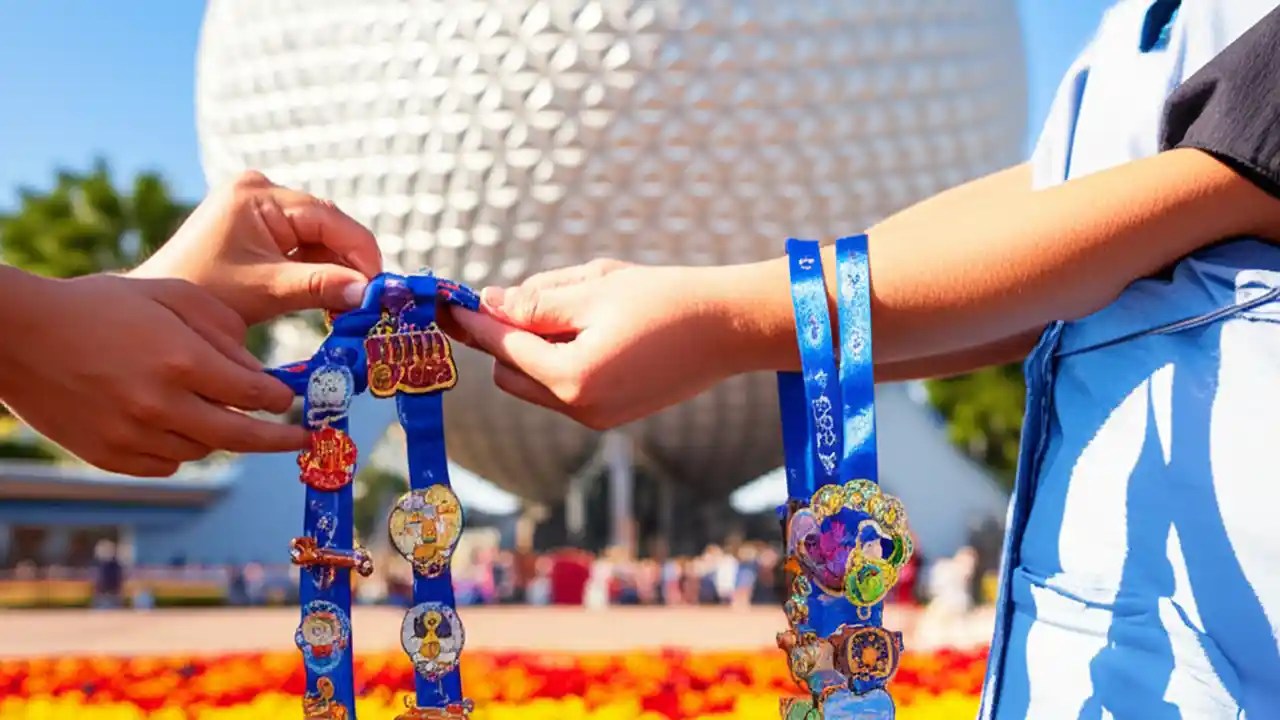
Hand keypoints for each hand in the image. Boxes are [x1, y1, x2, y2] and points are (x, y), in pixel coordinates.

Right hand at [0, 272, 305, 475]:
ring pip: (203, 451)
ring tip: (216, 412)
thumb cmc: (99, 305)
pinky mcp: (109, 455)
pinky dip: (180, 449)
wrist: (18, 335)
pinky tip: (175, 424)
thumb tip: (257, 368)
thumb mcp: (170, 295)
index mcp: (182, 361)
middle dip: (280, 440)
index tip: (290, 398)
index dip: (280, 398)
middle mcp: (161, 405)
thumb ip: (223, 328)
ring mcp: (133, 436)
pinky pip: (166, 464)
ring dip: (221, 436)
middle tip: (304, 441)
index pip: (256, 394)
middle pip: (241, 437)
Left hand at [130, 171, 381, 324]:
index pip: (329, 217)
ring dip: (335, 270)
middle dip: (348, 263)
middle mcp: (260, 190)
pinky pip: (302, 246)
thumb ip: (319, 286)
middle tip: (367, 301)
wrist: (159, 312)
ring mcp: (259, 207)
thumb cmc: (204, 296)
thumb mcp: (266, 290)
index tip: (378, 287)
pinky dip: (317, 272)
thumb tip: (367, 291)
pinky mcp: (259, 227)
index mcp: (258, 195)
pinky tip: (329, 299)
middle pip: (326, 225)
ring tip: (348, 306)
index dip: (360, 252)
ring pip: (318, 238)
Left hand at [446, 259, 765, 429]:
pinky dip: (560, 361)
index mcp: (573, 377)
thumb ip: (536, 301)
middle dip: (506, 338)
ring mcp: (597, 417)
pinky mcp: (613, 415)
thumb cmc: (667, 300)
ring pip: (534, 384)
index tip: (447, 301)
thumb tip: (490, 304)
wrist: (729, 328)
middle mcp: (580, 408)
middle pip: (509, 374)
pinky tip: (592, 330)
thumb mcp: (595, 288)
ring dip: (534, 350)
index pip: (502, 346)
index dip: (473, 320)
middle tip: (521, 298)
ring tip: (574, 312)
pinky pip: (564, 389)